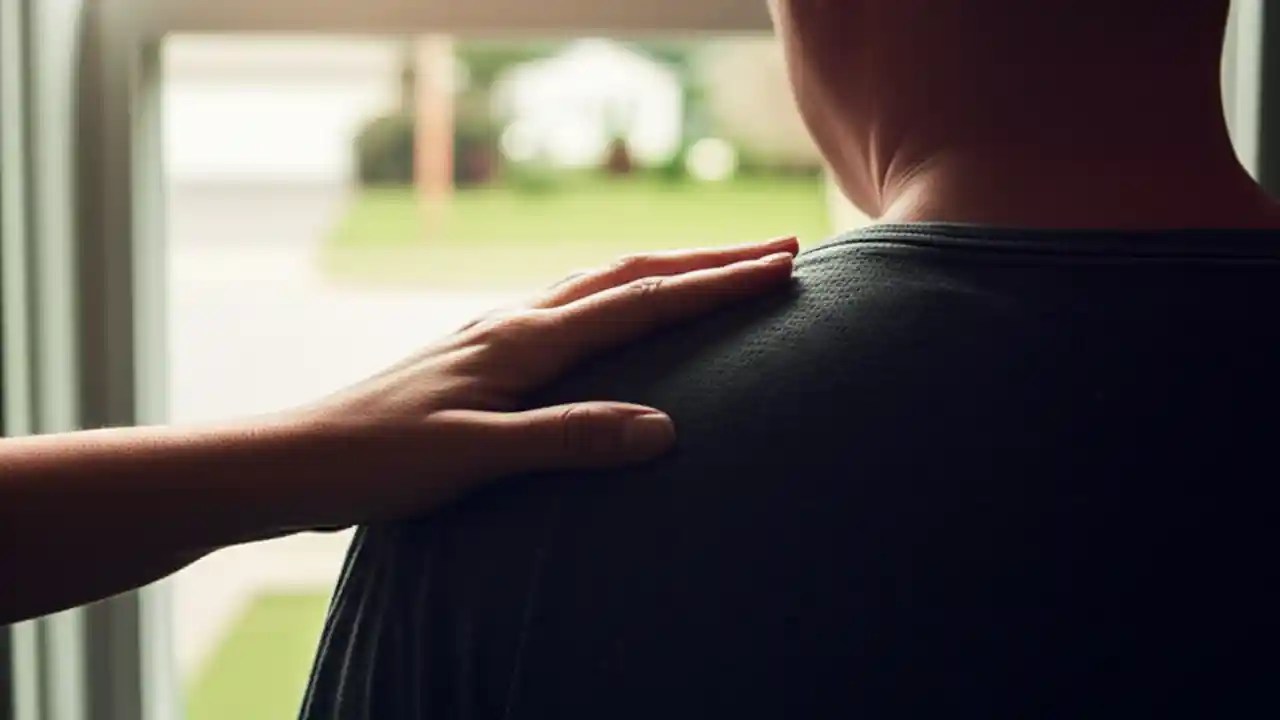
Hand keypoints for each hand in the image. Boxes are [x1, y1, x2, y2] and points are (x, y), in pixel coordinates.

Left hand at [290, 236, 798, 524]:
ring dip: (666, 272)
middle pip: (630, 274)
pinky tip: (617, 318)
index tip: (780, 262)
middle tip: (774, 249)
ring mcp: (498, 336)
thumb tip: (666, 431)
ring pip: (600, 286)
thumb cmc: (377, 461)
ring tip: (715, 271)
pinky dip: (618, 300)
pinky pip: (571, 313)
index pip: (643, 300)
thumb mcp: (475, 456)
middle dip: (706, 260)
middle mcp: (517, 324)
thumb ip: (568, 439)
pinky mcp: (484, 358)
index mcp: (524, 340)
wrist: (297, 461)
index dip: (716, 281)